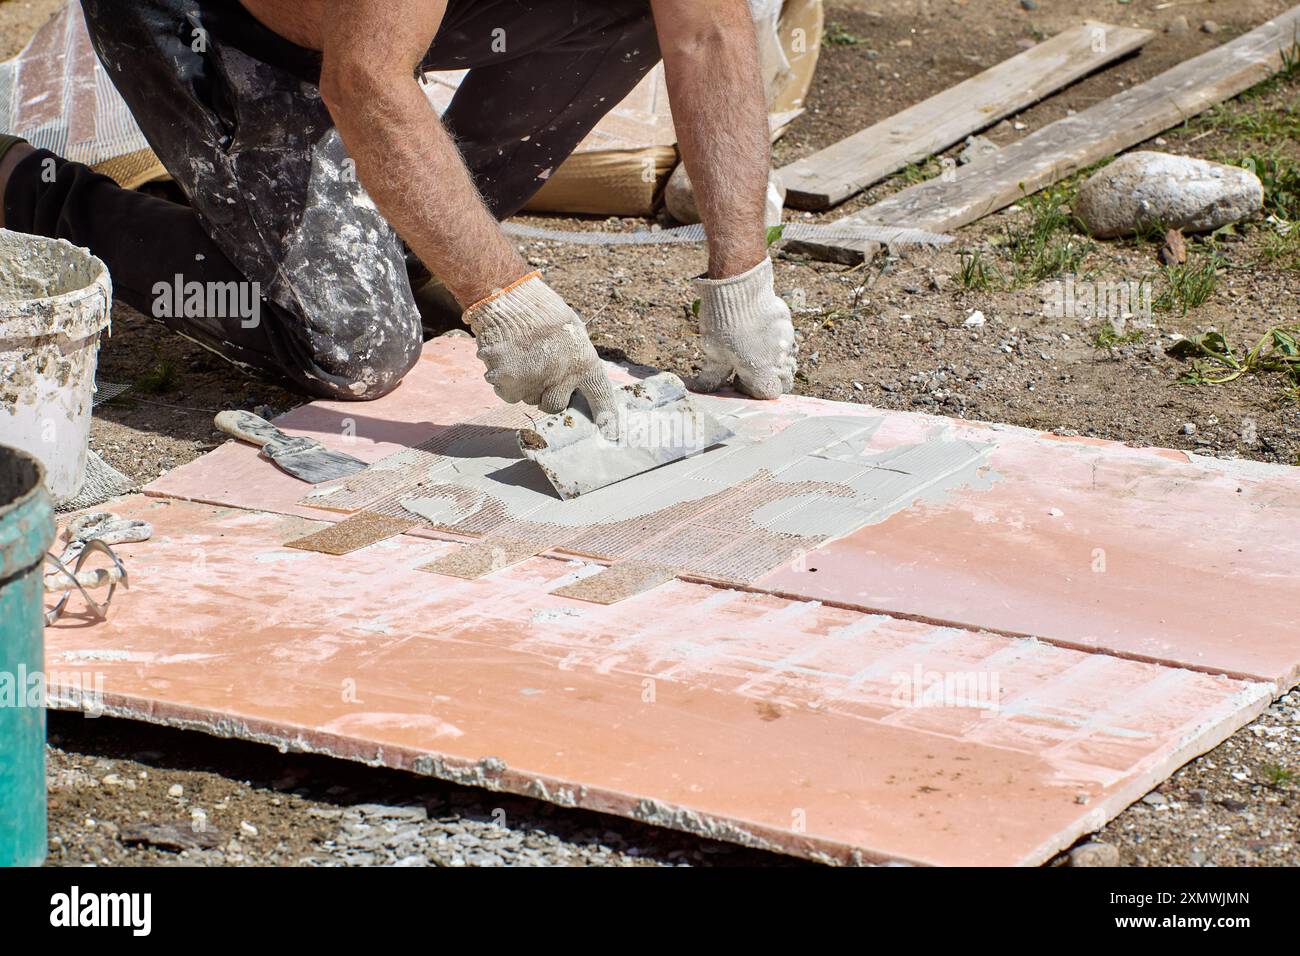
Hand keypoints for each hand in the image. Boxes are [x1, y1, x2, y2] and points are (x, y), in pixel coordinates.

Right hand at [463, 272, 619, 429]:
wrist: (507, 294)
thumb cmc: (541, 309)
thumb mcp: (572, 331)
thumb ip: (575, 360)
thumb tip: (575, 384)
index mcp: (583, 361)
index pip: (600, 395)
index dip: (606, 415)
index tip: (611, 432)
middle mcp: (560, 378)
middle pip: (554, 406)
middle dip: (548, 393)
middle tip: (540, 367)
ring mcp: (531, 383)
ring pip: (528, 399)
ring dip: (524, 384)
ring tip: (521, 354)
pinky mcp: (505, 383)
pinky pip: (507, 394)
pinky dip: (505, 382)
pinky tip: (506, 358)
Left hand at [692, 258, 795, 398]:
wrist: (737, 288)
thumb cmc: (722, 326)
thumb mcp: (713, 354)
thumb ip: (711, 376)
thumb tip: (698, 390)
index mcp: (761, 372)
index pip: (769, 393)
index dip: (753, 390)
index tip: (738, 379)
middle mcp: (779, 360)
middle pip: (785, 381)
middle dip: (771, 380)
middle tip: (750, 369)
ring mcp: (787, 341)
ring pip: (789, 362)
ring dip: (778, 364)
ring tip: (757, 354)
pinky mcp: (788, 324)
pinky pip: (789, 342)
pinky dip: (780, 346)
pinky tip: (763, 337)